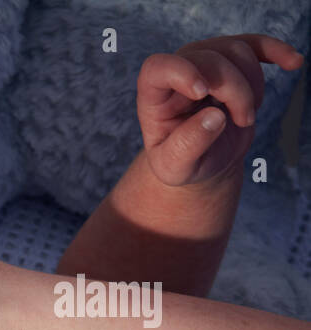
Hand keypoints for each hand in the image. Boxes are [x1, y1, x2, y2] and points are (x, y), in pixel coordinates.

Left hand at [137, 34, 303, 186]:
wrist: (203, 158)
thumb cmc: (182, 163)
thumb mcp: (176, 167)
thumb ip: (188, 146)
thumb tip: (214, 117)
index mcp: (153, 97)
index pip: (158, 68)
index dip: (182, 73)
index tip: (202, 93)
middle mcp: (177, 72)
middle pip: (210, 59)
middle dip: (235, 90)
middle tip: (244, 121)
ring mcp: (205, 62)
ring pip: (236, 51)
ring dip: (252, 85)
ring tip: (245, 115)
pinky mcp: (231, 62)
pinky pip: (255, 46)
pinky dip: (275, 52)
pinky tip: (293, 62)